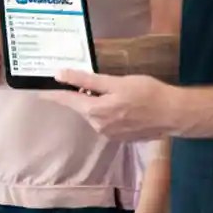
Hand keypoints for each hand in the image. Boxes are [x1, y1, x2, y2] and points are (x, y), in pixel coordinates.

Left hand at [37, 69, 180, 141]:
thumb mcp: (116, 82)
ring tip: (118, 92)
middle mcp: (99, 126)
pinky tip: (126, 104)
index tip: (39, 91)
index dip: (53, 94)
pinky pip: (108, 121)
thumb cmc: (147, 93)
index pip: (67, 100)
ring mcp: (110, 134)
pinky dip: (110, 111)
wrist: (174, 114)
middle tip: (93, 80)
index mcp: (95, 111)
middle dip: (82, 94)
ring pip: (96, 113)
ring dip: (98, 103)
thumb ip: (86, 80)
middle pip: (82, 107)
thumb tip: (61, 75)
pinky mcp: (121, 138)